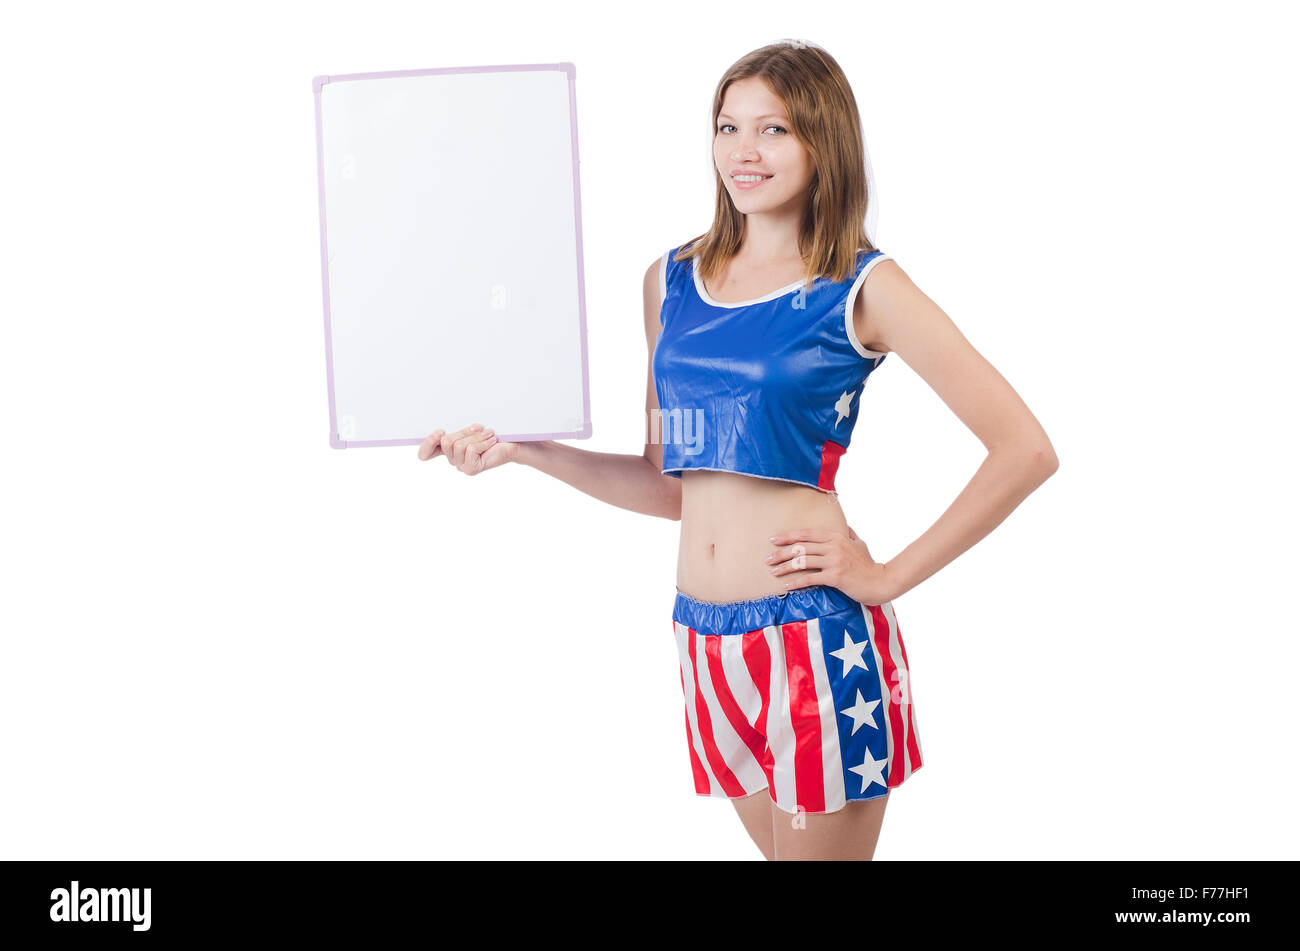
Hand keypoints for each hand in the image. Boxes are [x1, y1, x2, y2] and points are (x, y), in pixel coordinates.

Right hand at [417, 423, 517, 474]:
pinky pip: (470, 449)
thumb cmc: (491, 435)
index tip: (440, 432)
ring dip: (476, 436)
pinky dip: (483, 442)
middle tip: (479, 429)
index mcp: (449, 450)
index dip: (428, 443)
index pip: (426, 452)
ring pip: (459, 445)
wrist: (511, 445)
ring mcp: (461, 466)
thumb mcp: (470, 430)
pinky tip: (492, 441)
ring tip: (488, 435)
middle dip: (464, 431)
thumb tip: (441, 434)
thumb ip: (455, 432)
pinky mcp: (471, 469)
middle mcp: (453, 460)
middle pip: (446, 441)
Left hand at [765, 523, 896, 605]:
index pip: (806, 534)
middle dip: (781, 553)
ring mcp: (834, 561)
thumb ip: (849, 534)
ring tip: (773, 571)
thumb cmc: (869, 565)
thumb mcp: (860, 544)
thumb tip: (845, 527)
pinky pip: (810, 578)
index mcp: (836, 537)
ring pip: (802, 561)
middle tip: (767, 559)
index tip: (773, 539)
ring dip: (785, 567)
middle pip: (801, 547)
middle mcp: (833, 546)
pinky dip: (796, 582)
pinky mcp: (835, 576)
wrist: (881, 582)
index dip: (788, 536)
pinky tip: (786, 585)